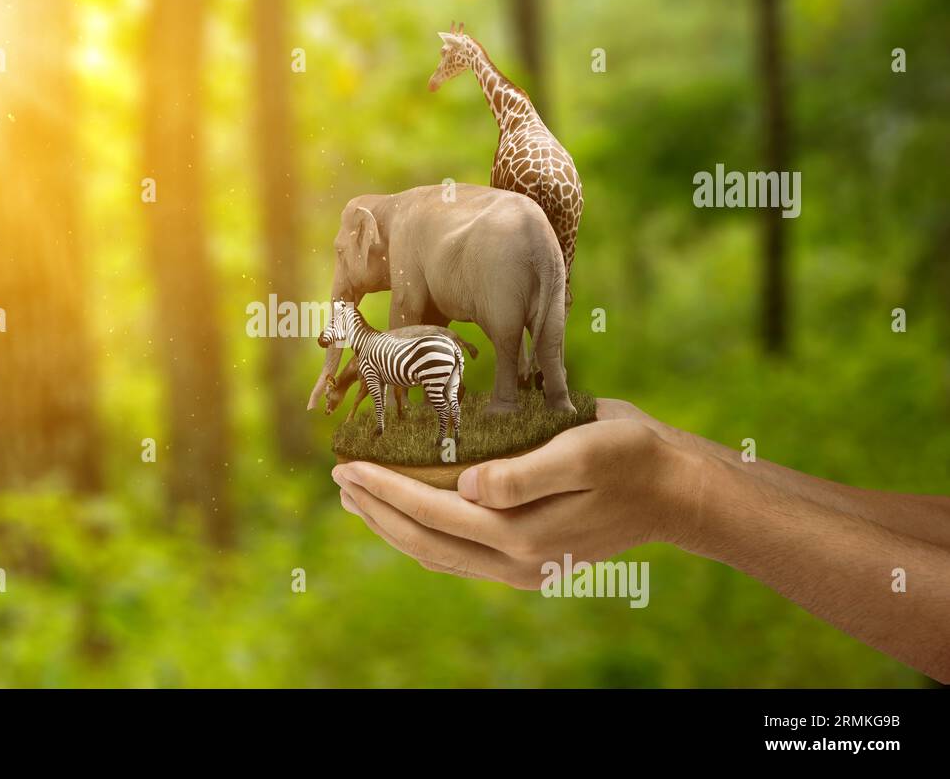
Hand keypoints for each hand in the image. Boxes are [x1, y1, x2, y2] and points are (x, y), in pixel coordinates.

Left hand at [332, 416, 701, 588]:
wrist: (676, 490)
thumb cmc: (631, 456)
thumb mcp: (584, 450)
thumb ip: (523, 472)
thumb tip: (466, 487)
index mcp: (522, 533)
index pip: (432, 513)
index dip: (384, 490)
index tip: (348, 465)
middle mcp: (515, 560)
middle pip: (424, 541)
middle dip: (376, 510)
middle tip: (339, 479)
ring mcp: (520, 566)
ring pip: (437, 553)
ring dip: (392, 526)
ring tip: (358, 498)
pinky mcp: (527, 560)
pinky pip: (459, 554)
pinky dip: (423, 533)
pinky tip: (407, 512)